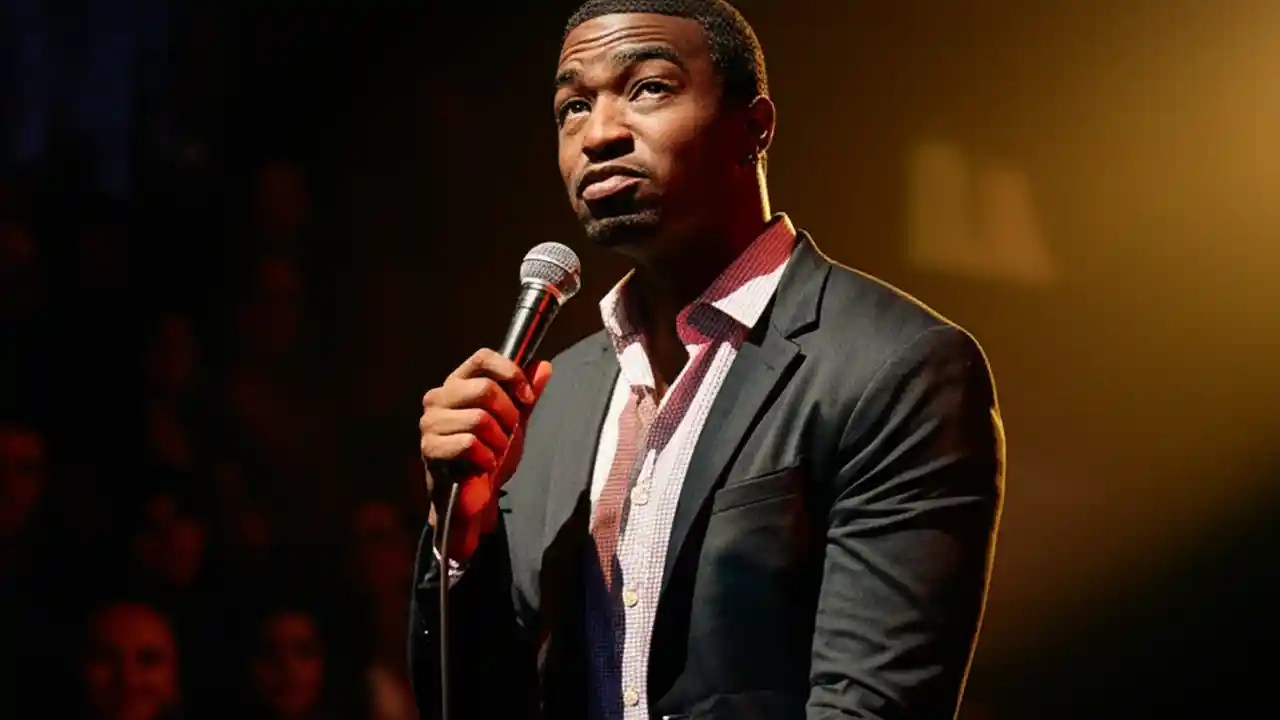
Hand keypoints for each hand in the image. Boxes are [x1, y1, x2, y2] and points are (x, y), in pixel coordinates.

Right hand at [419, 349, 552, 560]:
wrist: (477, 496)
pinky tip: (484, 465)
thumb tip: (544, 365)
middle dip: (508, 415)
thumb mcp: (516, 420)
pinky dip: (486, 458)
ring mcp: (431, 422)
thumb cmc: (490, 453)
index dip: (511, 374)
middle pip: (485, 388)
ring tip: (494, 452)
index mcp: (458, 383)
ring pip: (479, 418)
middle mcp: (439, 397)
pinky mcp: (430, 448)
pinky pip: (469, 444)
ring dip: (498, 441)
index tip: (527, 397)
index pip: (482, 358)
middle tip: (508, 435)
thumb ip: (527, 393)